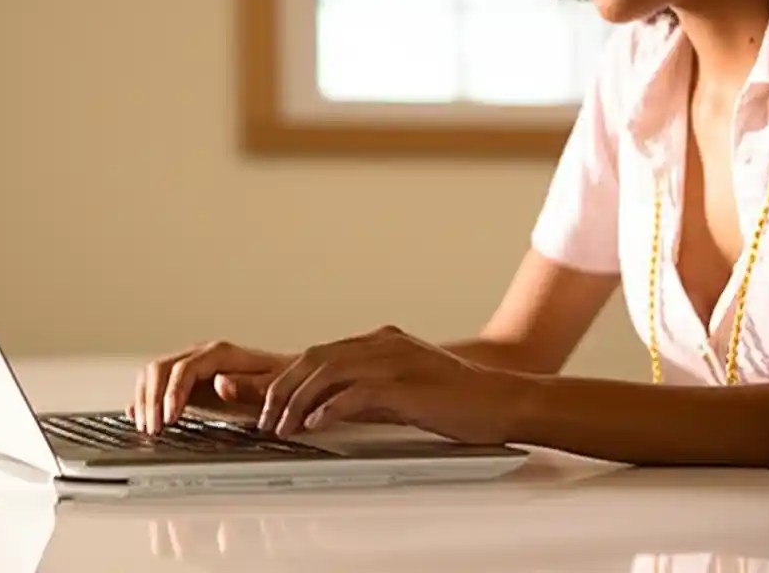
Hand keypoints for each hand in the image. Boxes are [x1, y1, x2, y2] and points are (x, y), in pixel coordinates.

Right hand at [129, 341, 291, 434]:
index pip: (183, 368)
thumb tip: (218, 383)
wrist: (287, 378)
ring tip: (147, 426)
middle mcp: (202, 354)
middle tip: (153, 428)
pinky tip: (137, 411)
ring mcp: (192, 363)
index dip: (171, 393)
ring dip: (145, 399)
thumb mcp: (272, 386)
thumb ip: (247, 386)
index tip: (169, 418)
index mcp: (220, 353)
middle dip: (152, 400)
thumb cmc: (281, 384)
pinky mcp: (188, 377)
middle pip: (160, 368)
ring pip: (154, 372)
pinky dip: (145, 396)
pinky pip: (158, 380)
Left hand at [258, 325, 523, 443]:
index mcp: (381, 342)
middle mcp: (384, 344)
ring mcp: (395, 361)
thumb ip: (368, 392)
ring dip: (298, 400)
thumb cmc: (459, 400)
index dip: (289, 376)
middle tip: (264, 416)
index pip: (320, 353)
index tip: (268, 401)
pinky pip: (357, 393)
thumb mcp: (404, 390)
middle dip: (283, 387)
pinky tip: (315, 425)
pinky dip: (330, 409)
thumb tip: (328, 410)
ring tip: (282, 425)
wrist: (504, 401)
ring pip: (328, 371)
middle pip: (315, 357)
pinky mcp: (407, 385)